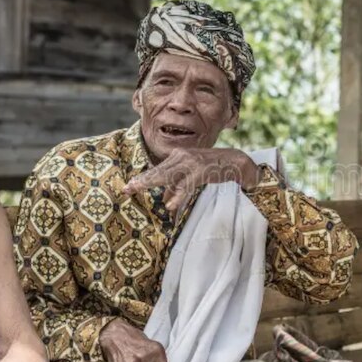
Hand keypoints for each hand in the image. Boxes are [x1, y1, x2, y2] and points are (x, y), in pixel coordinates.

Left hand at [123, 148, 259, 212]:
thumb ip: (178, 186)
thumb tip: (165, 200)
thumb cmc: (213, 168)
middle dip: (141, 180)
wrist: (235, 161)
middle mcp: (181, 156)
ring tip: (136, 189)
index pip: (156, 169)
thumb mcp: (192, 175)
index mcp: (177, 156)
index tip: (127, 188)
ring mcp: (190, 162)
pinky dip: (177, 195)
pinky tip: (170, 205)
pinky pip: (185, 184)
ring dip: (150, 182)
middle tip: (126, 189)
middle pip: (157, 171)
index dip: (142, 179)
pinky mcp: (200, 170)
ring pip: (167, 175)